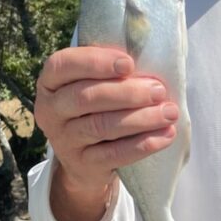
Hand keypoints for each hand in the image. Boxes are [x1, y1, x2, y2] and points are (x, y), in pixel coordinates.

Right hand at [34, 46, 178, 220]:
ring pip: (101, 126)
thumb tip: (152, 56)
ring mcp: (63, 140)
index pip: (63, 65)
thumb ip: (112, 70)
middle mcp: (50, 110)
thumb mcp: (94, 85)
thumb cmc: (97, 108)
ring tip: (170, 113)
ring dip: (141, 118)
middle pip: (86, 97)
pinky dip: (142, 144)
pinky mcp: (82, 164)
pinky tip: (165, 135)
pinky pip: (114, 154)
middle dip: (127, 93)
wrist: (85, 160)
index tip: (129, 63)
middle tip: (159, 91)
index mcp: (51, 82)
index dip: (95, 62)